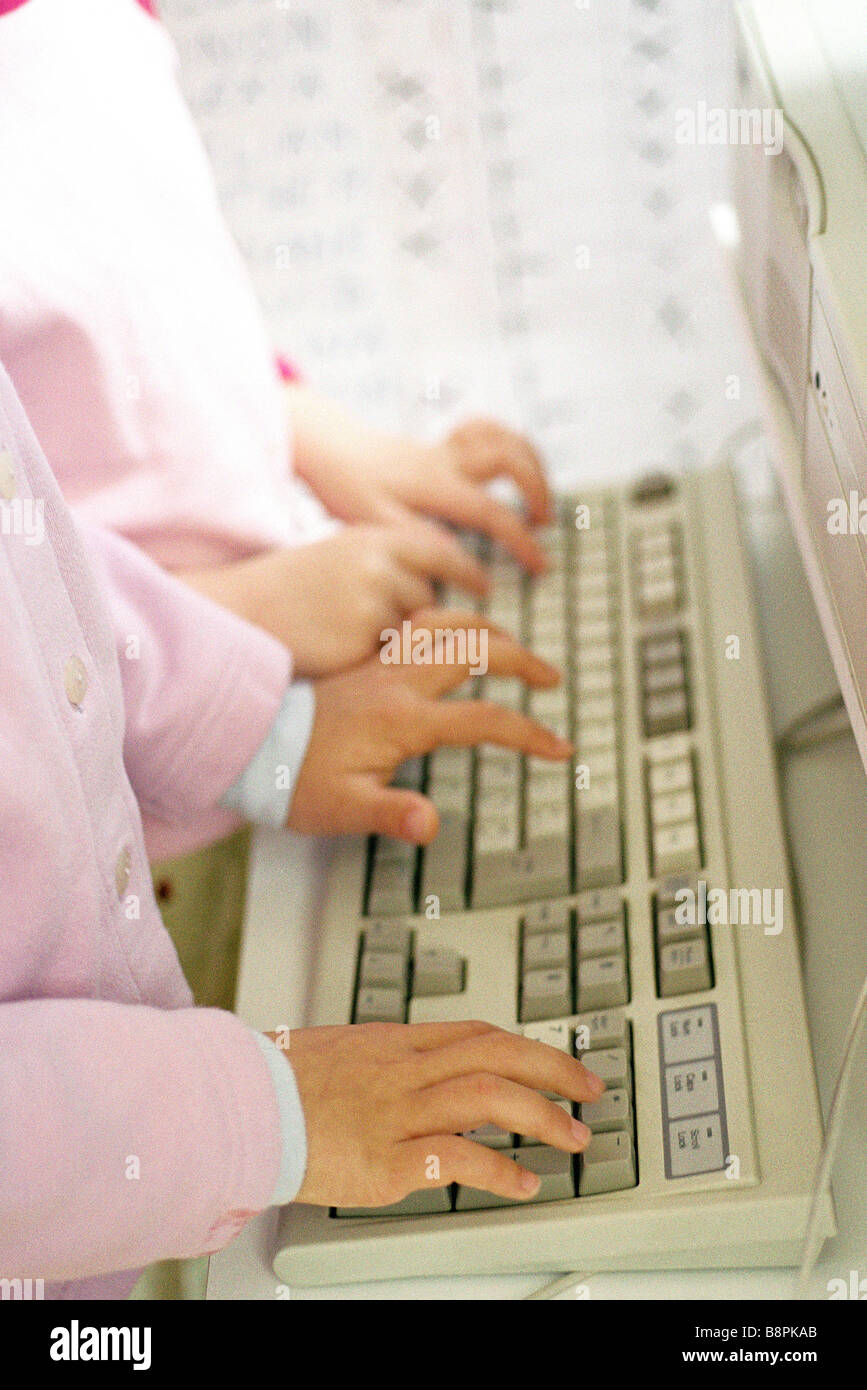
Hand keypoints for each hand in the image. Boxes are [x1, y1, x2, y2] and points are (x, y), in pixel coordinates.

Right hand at [180, 522, 487, 677]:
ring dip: (391, 639)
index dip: (463, 570)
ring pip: (410, 629)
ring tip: (345, 635)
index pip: (436, 549)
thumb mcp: (338, 559)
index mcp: (371, 536)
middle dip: (417, 615)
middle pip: (429, 595)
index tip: (482, 587)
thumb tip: (431, 587)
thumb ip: (385, 564)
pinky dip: (371, 659)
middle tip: (391, 626)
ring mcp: (372, 600)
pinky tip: (339, 651)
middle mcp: (377, 562)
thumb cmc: (286, 592)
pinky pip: (388, 656)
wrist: (239, 613)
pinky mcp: (362, 638)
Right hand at [268, 1020, 604, 1208]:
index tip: (559, 1063)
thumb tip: (432, 1071)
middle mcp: (405, 1070)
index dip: (528, 1047)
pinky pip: (456, 1158)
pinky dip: (498, 1170)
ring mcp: (396, 1112)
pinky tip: (522, 1182)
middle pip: (497, 1055)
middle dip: (553, 1070)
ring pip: (487, 1097)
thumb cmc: (283, 1083)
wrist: (238, 1106)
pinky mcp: (384, 1160)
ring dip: (541, 1117)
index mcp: (397, 1042)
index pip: (479, 1034)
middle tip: (589, 1091)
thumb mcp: (347, 1052)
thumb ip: (393, 1060)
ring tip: (571, 1138)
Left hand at [287, 383, 551, 572]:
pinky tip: (508, 469)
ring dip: (530, 462)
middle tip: (543, 525)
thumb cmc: (344, 487)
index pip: (492, 512)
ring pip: (502, 436)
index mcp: (435, 485)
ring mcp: (445, 449)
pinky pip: (482, 430)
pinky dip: (504, 443)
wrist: (324, 446)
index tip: (541, 567)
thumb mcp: (371, 522)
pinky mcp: (439, 445)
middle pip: (510, 457)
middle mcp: (447, 461)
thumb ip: (416, 540)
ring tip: (536, 497)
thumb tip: (457, 561)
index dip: (521, 541)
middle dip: (537, 489)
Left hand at [287, 609, 571, 840]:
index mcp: (401, 719)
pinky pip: (418, 622)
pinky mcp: (370, 661)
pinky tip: (458, 630)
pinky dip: (449, 618)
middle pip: (475, 650)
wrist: (252, 747)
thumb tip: (429, 826)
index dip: (528, 733)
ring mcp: (383, 665)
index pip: (483, 719)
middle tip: (552, 679)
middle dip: (522, 660)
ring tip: (516, 646)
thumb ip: (392, 815)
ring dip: (489, 629)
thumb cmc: (296, 782)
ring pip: (448, 624)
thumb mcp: (344, 810)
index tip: (558, 748)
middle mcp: (397, 682)